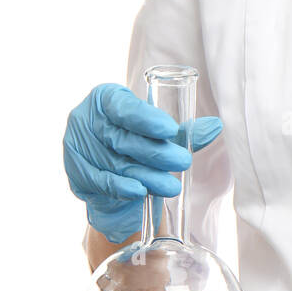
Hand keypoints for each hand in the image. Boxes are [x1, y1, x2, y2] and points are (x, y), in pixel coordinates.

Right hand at [64, 83, 222, 242]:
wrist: (113, 174)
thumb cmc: (139, 143)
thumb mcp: (160, 133)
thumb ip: (185, 131)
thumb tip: (215, 126)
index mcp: (106, 99)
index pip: (124, 107)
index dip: (146, 119)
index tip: (171, 130)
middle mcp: (86, 120)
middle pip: (122, 138)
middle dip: (155, 152)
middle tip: (183, 161)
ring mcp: (78, 147)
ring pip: (116, 163)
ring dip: (145, 176)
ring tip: (171, 186)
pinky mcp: (76, 174)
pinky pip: (102, 182)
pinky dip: (122, 188)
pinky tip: (140, 191)